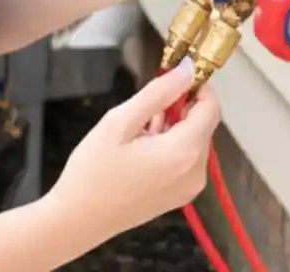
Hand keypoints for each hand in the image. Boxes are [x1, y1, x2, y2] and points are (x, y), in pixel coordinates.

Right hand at [44, 58, 221, 239]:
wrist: (78, 220)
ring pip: (194, 141)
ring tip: (136, 133)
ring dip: (173, 128)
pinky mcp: (180, 197)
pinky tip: (140, 150)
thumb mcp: (120, 122)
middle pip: (202, 125)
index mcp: (184, 152)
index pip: (211, 107)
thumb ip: (158, 93)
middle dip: (179, 109)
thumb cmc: (93, 170)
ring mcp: (190, 188)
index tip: (171, 77)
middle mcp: (196, 172)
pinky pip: (186, 160)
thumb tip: (187, 69)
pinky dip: (170, 147)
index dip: (196, 86)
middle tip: (141, 110)